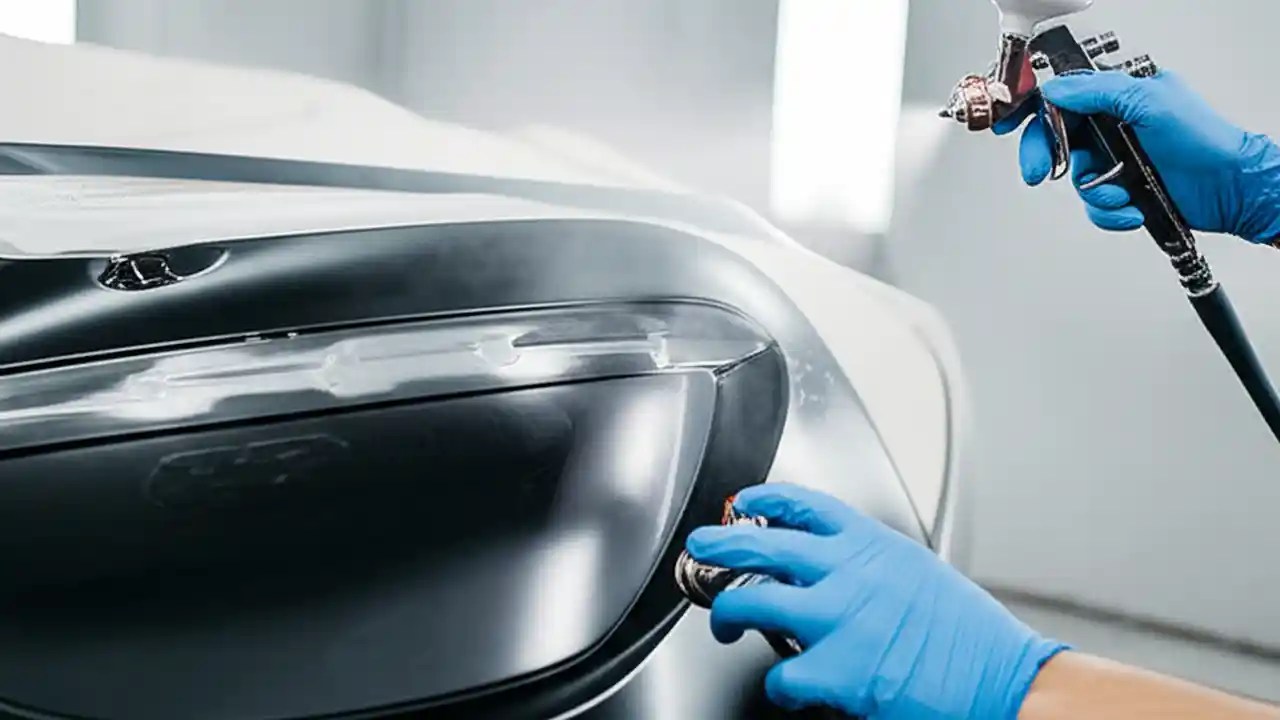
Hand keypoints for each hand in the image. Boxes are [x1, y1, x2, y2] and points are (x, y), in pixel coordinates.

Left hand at [684, 484, 1066, 719]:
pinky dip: (778, 683)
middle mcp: (850, 573)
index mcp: (874, 546)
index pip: (806, 505)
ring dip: (727, 612)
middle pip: (763, 543)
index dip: (766, 500)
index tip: (745, 501)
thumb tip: (836, 572)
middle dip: (720, 542)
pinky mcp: (836, 671)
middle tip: (701, 546)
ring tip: (724, 622)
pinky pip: (779, 673)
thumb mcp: (920, 574)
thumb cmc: (972, 638)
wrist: (1006, 681)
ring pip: (751, 601)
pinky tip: (788, 685)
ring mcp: (838, 620)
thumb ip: (872, 566)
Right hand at [995, 69, 1279, 242]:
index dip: (1029, 110)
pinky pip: (1094, 207)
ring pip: (1075, 180)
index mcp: (1117, 99)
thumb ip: (1098, 92)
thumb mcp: (1150, 101)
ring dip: (1095, 192)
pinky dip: (1110, 212)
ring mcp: (1117, 161)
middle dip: (1047, 158)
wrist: (1230, 188)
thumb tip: (1056, 90)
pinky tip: (1133, 207)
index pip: (1061, 99)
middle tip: (1042, 173)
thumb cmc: (1204, 141)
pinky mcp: (1122, 191)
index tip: (1005, 124)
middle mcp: (1113, 128)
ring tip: (1121, 191)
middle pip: (1056, 141)